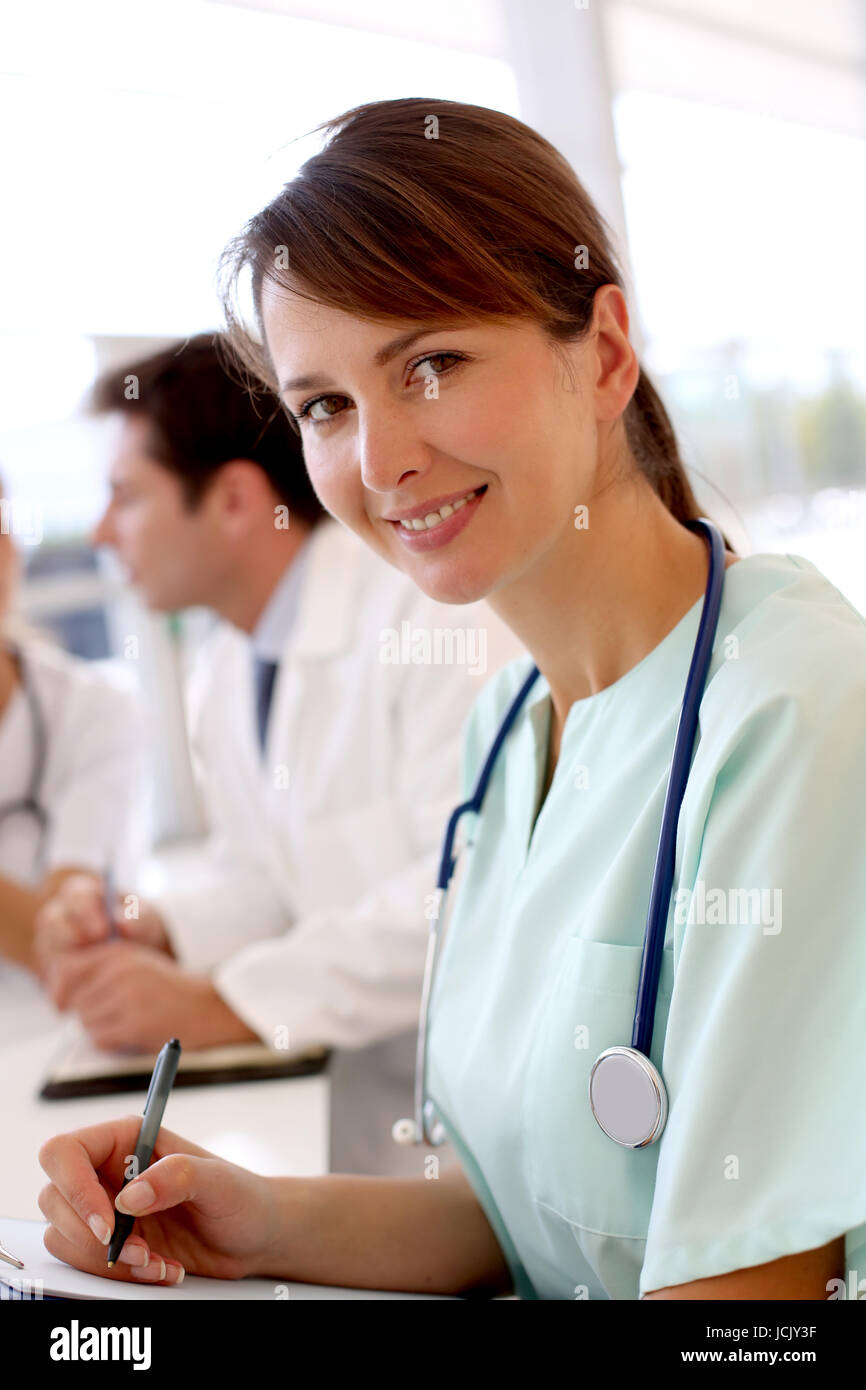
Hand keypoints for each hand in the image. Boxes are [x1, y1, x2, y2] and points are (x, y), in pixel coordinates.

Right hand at [33, 874, 171, 979]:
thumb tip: (122, 925)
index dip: (86, 913)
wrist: (135, 954)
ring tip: (84, 982)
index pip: (76, 895)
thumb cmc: (138, 929)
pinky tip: (75, 1001)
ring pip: (46, 950)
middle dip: (67, 936)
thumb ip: (137, 920)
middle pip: (50, 920)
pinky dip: (60, 990)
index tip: (103, 932)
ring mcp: (50, 941)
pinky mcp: (49, 968)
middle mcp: (60, 916)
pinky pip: (47, 978)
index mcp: (82, 894)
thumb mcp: (145, 921)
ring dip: (61, 965)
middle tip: (90, 955)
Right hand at [38, 1115, 280, 1283]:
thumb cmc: (242, 1197)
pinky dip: (120, 1275)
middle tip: (139, 1250)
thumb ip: (177, 1177)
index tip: (108, 1223)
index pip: (64, 1152)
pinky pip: (86, 1262)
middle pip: (54, 1198)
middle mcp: (107, 1171)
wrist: (255, 1237)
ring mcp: (106, 1208)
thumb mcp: (219, 1181)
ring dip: (106, 1260)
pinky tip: (160, 1268)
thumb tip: (129, 1196)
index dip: (74, 1188)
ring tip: (157, 1261)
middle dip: (91, 1235)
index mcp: (126, 1139)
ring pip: (64, 1235)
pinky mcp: (111, 1243)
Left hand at [41, 941, 259, 1050]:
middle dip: (88, 1014)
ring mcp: (127, 998)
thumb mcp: (137, 964)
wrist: (208, 1007)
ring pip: (86, 1022)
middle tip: (113, 1016)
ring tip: (126, 1023)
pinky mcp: (134, 1024)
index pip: (65, 967)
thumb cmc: (173, 989)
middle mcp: (120, 972)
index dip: (58, 989)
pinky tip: (130, 1034)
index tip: (61, 1004)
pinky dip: (110, 1041)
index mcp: (119, 952)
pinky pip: (100, 1039)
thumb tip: (60, 992)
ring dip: (100, 1028)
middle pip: (76, 1001)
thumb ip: (101, 969)